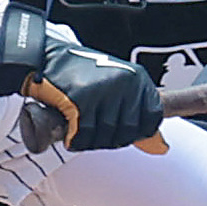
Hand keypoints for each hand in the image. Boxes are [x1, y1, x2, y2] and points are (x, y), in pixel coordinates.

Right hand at [24, 38, 166, 153]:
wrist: (45, 57)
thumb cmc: (80, 72)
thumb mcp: (117, 87)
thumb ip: (137, 114)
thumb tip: (161, 147)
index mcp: (137, 78)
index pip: (152, 119)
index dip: (136, 131)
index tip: (119, 128)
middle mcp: (124, 83)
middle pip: (128, 132)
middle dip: (110, 137)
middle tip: (94, 126)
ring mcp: (103, 92)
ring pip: (106, 136)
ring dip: (91, 139)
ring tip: (80, 125)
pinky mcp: (80, 101)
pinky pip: (84, 136)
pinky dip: (75, 139)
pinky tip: (70, 128)